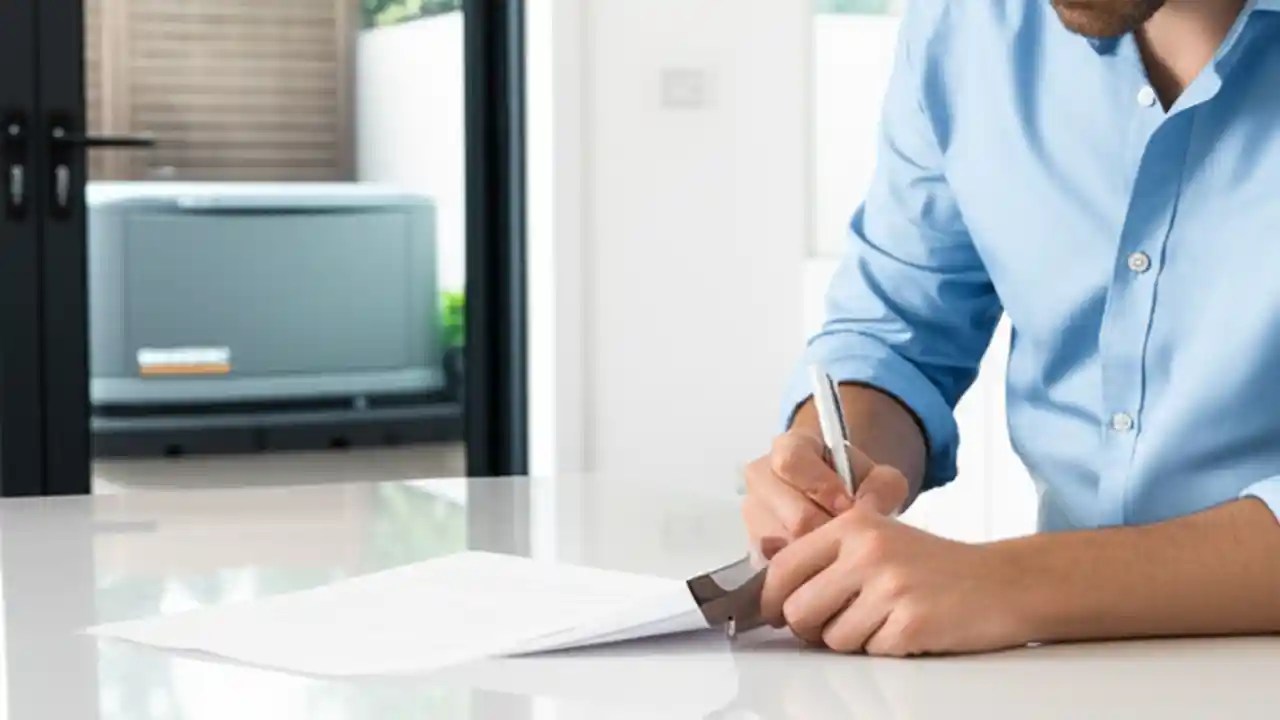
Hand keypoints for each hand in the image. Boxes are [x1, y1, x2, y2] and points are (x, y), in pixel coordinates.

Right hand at [742, 430, 911, 554]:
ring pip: (786, 545)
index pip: (791, 462)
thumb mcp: (878, 475)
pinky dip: (806, 569)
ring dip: (819, 553)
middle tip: (851, 536)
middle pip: (792, 515)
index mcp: (787, 448)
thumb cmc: (852, 484)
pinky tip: (823, 562)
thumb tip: (870, 507)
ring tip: (839, 549)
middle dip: (828, 530)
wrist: (834, 500)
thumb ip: (882, 486)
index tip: (848, 503)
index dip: (821, 486)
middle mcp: (760, 477)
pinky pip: (780, 566)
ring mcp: (753, 514)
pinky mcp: (753, 546)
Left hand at [760, 505, 1033, 656]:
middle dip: (809, 628)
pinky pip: (870, 652)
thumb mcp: (877, 540)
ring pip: (832, 638)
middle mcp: (868, 551)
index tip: (775, 612)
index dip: (772, 599)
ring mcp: (890, 587)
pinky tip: (906, 628)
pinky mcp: (911, 622)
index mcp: (852, 525)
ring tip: (882, 620)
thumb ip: (825, 555)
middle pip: (798, 610)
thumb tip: (768, 572)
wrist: (1001, 582)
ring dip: (852, 640)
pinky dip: (884, 648)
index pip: (784, 567)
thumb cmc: (935, 566)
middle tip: (832, 625)